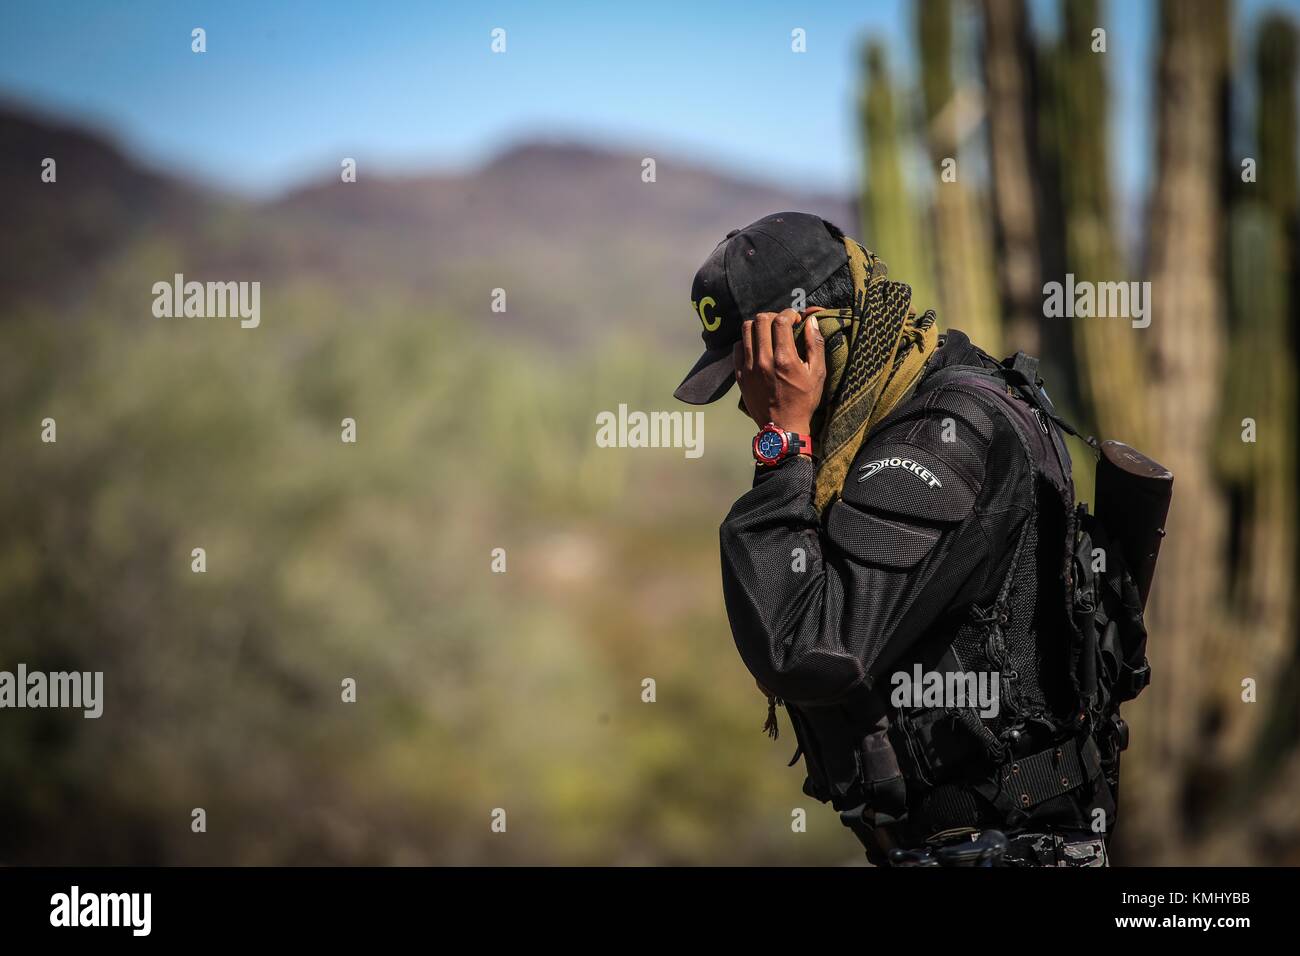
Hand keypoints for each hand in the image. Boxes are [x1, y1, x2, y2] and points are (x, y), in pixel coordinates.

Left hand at [733, 308, 825, 436]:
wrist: (782, 427)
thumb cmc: (803, 401)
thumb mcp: (818, 373)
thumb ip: (816, 344)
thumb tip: (811, 321)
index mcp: (785, 359)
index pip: (780, 320)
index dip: (789, 313)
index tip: (795, 318)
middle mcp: (764, 361)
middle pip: (761, 320)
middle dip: (773, 316)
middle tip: (782, 323)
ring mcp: (748, 368)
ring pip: (746, 330)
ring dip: (758, 326)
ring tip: (768, 333)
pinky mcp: (739, 375)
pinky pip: (737, 347)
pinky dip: (747, 341)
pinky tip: (757, 347)